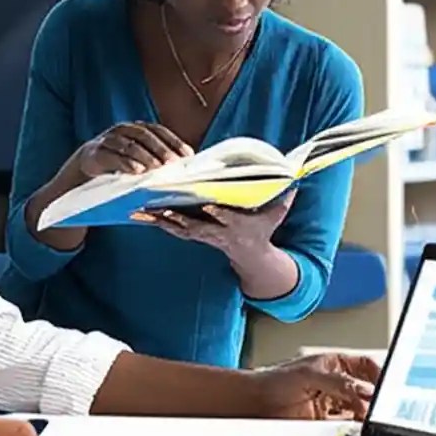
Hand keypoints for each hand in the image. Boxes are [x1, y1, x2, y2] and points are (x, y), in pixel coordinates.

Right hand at [75, 122, 193, 177]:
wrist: (84, 171)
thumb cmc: (117, 165)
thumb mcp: (137, 161)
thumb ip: (156, 160)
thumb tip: (182, 167)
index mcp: (135, 129)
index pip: (158, 131)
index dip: (174, 141)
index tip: (188, 155)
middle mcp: (122, 131)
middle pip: (144, 135)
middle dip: (161, 149)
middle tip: (173, 163)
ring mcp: (107, 140)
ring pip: (129, 144)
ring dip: (145, 156)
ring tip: (156, 168)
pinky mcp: (94, 153)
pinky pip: (112, 156)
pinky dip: (126, 163)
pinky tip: (137, 171)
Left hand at [133, 190, 294, 257]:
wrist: (250, 255)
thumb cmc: (262, 230)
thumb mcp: (276, 216)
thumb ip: (284, 199)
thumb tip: (296, 179)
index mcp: (235, 224)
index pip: (225, 217)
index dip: (216, 213)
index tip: (207, 206)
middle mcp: (216, 231)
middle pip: (194, 225)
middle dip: (177, 219)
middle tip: (159, 209)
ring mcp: (203, 235)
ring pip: (178, 228)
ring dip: (159, 220)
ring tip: (139, 212)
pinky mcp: (193, 235)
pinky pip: (172, 229)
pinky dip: (156, 222)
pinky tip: (139, 215)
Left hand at [249, 353, 382, 419]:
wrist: (253, 403)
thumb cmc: (273, 380)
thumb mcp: (308, 375)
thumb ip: (338, 382)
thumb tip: (363, 390)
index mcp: (335, 364)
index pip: (366, 367)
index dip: (379, 375)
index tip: (388, 387)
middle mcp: (336, 384)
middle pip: (365, 391)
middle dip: (374, 399)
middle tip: (378, 407)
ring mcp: (332, 404)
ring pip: (358, 410)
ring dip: (365, 416)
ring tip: (368, 420)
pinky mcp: (325, 423)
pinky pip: (346, 426)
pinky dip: (353, 429)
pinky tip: (356, 429)